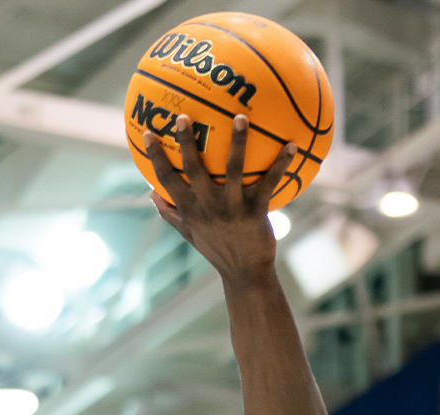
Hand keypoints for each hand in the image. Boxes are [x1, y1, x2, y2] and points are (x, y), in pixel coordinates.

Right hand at [144, 115, 294, 283]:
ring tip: (241, 117)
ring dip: (237, 142)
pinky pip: (270, 183)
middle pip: (194, 169)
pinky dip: (281, 164)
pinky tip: (292, 145)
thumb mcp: (189, 233)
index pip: (166, 180)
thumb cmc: (216, 249)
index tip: (148, 133)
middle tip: (184, 117)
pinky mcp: (256, 212)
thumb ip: (170, 213)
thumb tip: (150, 192)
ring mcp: (232, 208)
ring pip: (233, 170)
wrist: (245, 273)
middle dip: (187, 142)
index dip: (156, 157)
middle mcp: (208, 207)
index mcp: (189, 210)